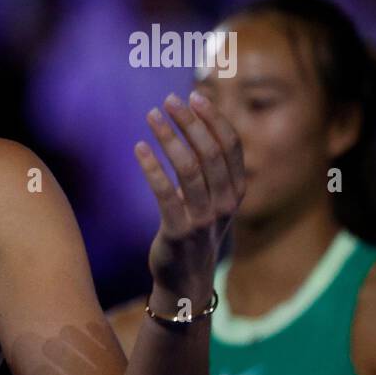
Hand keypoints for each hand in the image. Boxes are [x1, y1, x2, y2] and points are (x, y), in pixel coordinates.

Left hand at [136, 91, 244, 305]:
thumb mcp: (212, 200)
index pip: (230, 146)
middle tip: (168, 100)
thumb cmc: (195, 230)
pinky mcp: (180, 231)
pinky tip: (139, 147)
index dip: (213, 118)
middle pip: (210, 152)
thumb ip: (209, 169)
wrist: (186, 279)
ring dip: (169, 137)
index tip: (194, 95)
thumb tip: (195, 124)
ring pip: (189, 169)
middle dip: (190, 122)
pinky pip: (165, 193)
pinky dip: (152, 167)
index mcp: (236, 191)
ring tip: (151, 115)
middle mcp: (226, 203)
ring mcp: (204, 218)